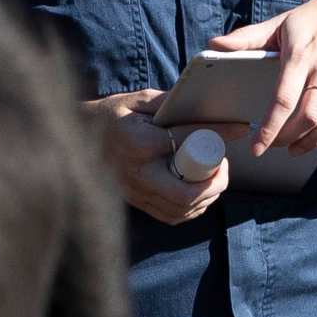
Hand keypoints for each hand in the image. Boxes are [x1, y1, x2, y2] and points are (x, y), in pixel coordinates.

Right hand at [86, 87, 228, 223]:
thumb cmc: (113, 114)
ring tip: (214, 178)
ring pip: (181, 210)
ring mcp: (134, 193)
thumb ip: (172, 103)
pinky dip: (191, 208)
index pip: (186, 141)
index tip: (239, 128)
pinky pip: (170, 215)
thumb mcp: (141, 101)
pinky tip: (199, 193)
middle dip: (215, 183)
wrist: (77, 136)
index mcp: (138, 142)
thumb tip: (211, 106)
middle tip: (223, 166)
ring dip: (206, 198)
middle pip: (187, 194)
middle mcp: (136, 173)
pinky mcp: (134, 203)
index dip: (218, 134)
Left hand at [207, 0, 316, 158]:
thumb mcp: (280, 23)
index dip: (270, 128)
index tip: (259, 147)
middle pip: (310, 114)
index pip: (283, 99)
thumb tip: (214, 45)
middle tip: (279, 147)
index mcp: (300, 53)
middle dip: (292, 138)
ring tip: (300, 149)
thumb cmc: (312, 18)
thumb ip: (248, 38)